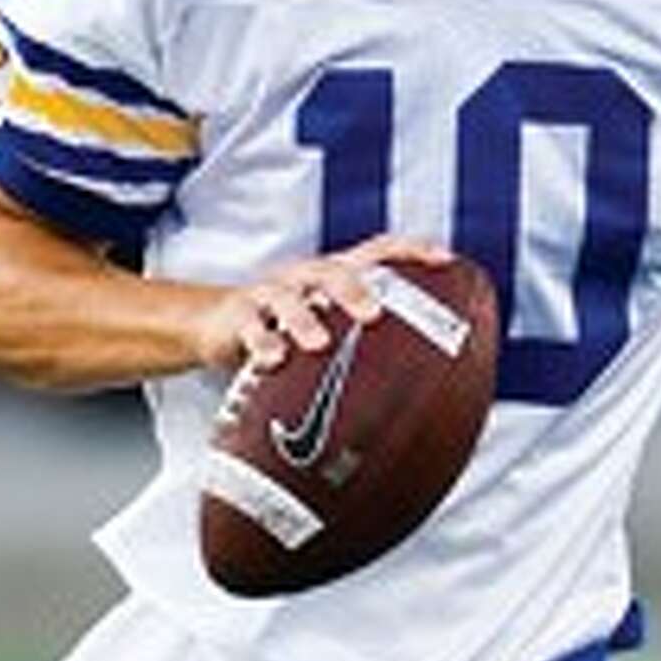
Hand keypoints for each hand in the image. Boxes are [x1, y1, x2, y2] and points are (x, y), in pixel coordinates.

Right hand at [188, 233, 444, 373]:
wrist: (214, 325)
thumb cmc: (285, 332)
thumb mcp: (325, 334)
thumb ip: (362, 355)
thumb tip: (413, 410)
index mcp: (334, 277)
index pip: (377, 250)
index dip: (411, 250)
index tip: (446, 260)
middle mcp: (305, 277)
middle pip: (333, 270)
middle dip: (354, 290)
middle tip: (373, 315)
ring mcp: (271, 293)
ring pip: (288, 297)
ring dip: (304, 319)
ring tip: (317, 344)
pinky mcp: (239, 314)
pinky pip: (251, 326)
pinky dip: (261, 342)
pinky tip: (272, 360)